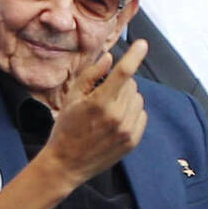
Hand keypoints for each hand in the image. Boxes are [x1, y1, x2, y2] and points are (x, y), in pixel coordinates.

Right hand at [39, 40, 148, 187]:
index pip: (124, 72)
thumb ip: (90, 75)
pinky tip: (116, 121)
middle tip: (101, 96)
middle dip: (119, 84)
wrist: (66, 164)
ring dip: (126, 98)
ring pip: (138, 99)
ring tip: (108, 111)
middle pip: (131, 84)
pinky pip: (141, 115)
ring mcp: (127, 130)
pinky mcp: (133, 140)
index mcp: (100, 103)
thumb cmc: (66, 129)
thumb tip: (109, 58)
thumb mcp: (71, 98)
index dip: (135, 55)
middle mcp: (117, 116)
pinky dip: (132, 113)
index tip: (142, 44)